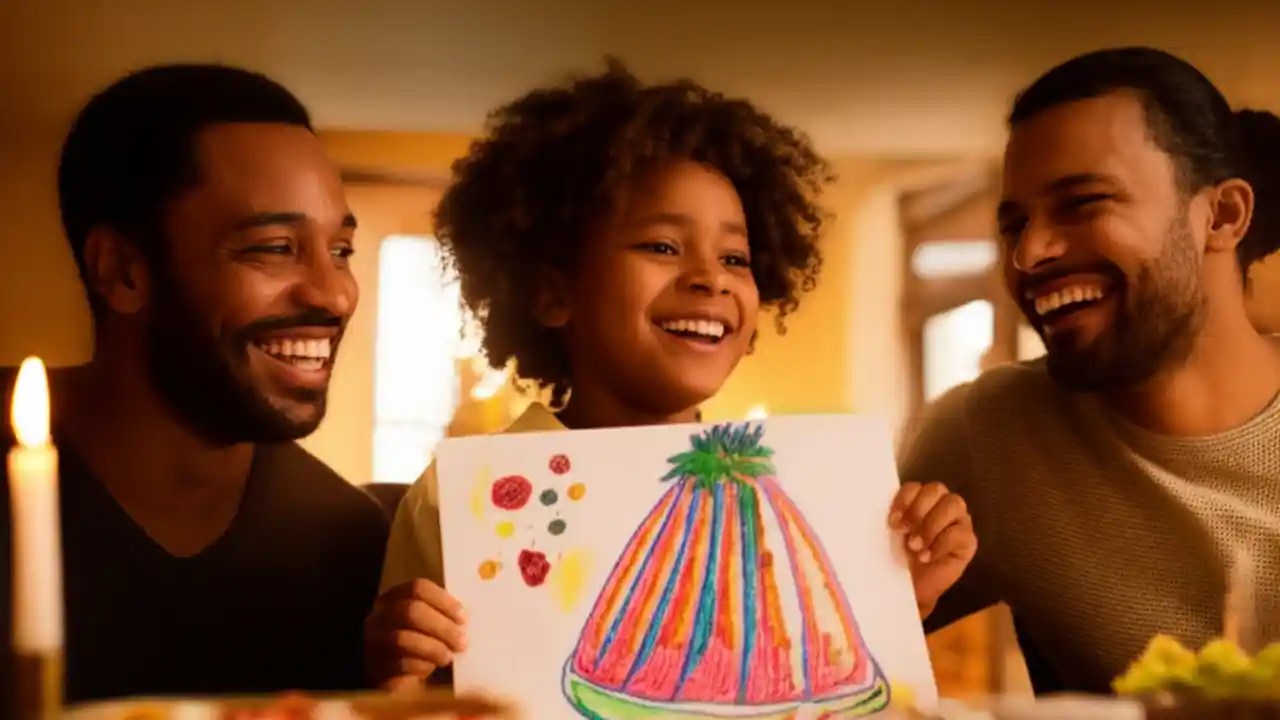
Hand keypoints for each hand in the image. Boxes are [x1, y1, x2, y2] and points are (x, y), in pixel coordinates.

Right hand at [364, 579, 466, 692]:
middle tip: (461, 642)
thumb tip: (464, 617)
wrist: (396, 677)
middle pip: (411, 611)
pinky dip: (421, 666)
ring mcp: (374, 641)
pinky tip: (432, 667)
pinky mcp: (376, 668)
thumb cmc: (419, 643)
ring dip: (433, 648)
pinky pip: (399, 664)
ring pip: (403, 639)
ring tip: (448, 656)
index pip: (418, 588)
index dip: (443, 601)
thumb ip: (443, 614)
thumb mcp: (429, 623)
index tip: (462, 617)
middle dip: (442, 627)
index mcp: (395, 597)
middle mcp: (379, 615)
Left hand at [888, 482, 976, 619]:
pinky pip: (960, 532)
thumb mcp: (889, 536)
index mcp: (919, 500)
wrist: (911, 590)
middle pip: (936, 489)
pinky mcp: (968, 540)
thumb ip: (890, 519)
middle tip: (904, 532)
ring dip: (931, 525)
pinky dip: (941, 544)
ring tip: (915, 546)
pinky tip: (927, 557)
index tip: (892, 522)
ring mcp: (958, 520)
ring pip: (953, 504)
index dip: (904, 499)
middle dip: (918, 510)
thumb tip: (872, 509)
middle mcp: (941, 504)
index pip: (915, 486)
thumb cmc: (897, 559)